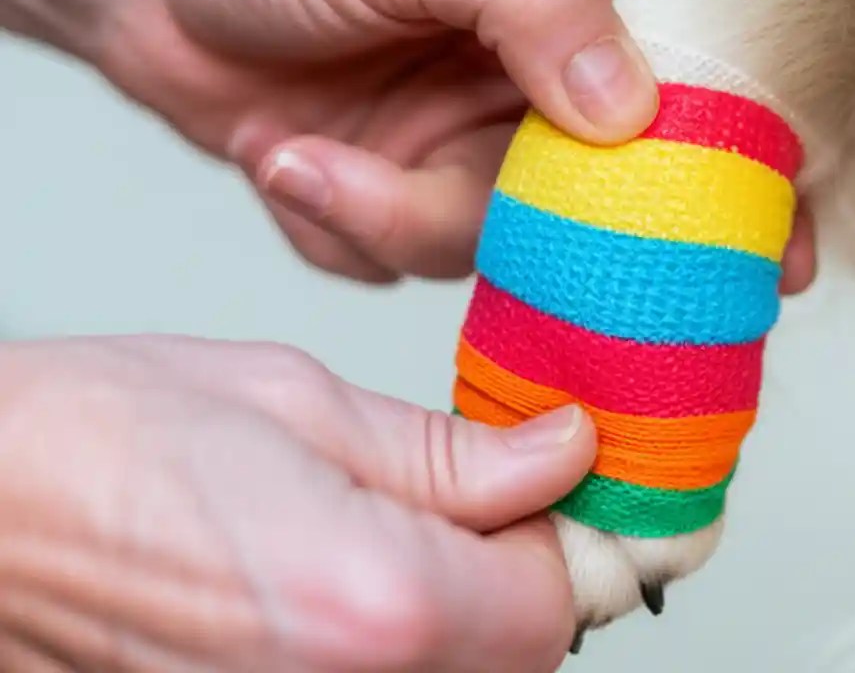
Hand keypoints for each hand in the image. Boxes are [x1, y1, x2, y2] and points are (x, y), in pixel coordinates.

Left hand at [0, 0, 818, 292]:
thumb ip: (534, 1)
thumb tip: (627, 105)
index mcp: (574, 24)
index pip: (697, 109)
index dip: (745, 188)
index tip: (780, 262)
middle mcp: (534, 103)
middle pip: (591, 218)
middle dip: (515, 239)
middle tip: (427, 205)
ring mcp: (466, 163)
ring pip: (482, 256)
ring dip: (380, 218)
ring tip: (294, 152)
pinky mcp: (398, 207)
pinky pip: (399, 267)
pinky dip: (337, 229)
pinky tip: (287, 161)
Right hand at [0, 335, 596, 671]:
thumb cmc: (99, 439)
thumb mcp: (296, 402)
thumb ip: (448, 453)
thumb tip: (560, 454)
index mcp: (374, 603)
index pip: (551, 601)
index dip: (552, 533)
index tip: (530, 483)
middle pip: (515, 657)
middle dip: (508, 577)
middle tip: (450, 503)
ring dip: (452, 614)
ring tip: (370, 538)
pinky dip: (388, 650)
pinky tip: (330, 587)